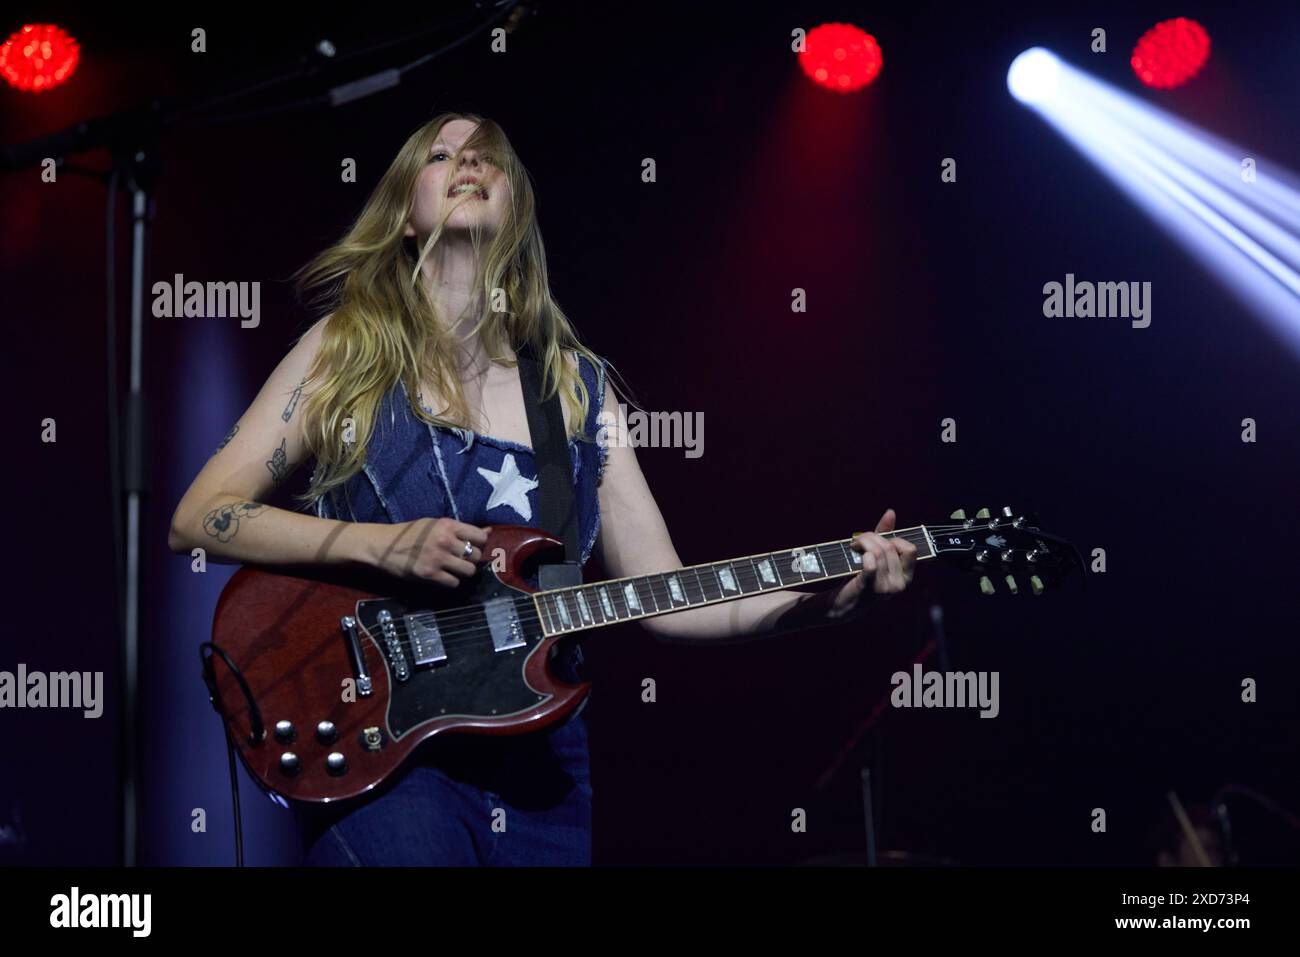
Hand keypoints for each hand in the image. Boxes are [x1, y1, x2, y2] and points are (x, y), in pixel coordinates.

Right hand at [368, 517, 489, 586]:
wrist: (383, 545)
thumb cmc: (410, 533)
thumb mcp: (435, 524)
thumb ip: (460, 530)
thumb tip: (488, 532)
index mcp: (448, 525)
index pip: (480, 537)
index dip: (481, 544)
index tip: (474, 547)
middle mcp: (445, 541)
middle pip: (477, 556)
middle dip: (472, 560)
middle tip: (462, 560)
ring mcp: (438, 558)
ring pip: (468, 571)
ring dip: (464, 572)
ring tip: (454, 569)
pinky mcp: (430, 574)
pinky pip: (454, 583)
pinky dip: (451, 582)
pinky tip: (443, 576)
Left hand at [829, 508, 916, 617]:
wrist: (842, 602)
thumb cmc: (861, 576)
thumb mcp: (877, 554)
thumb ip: (885, 534)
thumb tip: (890, 512)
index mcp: (906, 577)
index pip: (910, 549)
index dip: (894, 539)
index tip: (878, 540)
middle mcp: (899, 585)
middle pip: (891, 547)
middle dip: (872, 537)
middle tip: (858, 540)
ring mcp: (885, 589)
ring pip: (879, 552)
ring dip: (863, 542)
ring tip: (854, 545)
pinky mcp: (868, 588)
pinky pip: (870, 564)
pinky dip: (863, 554)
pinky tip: (855, 553)